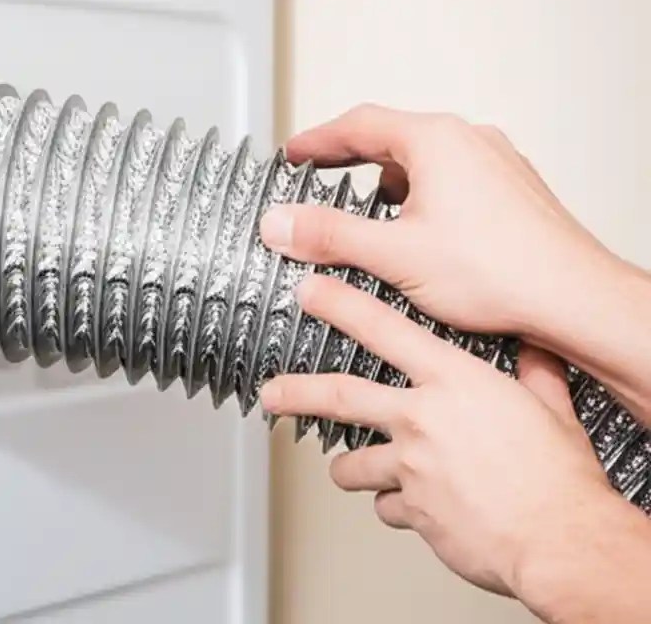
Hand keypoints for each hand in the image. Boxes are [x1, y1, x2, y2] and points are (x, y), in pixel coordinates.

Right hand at [260, 104, 617, 339]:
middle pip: (392, 137)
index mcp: (437, 141)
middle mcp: (471, 142)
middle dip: (349, 160)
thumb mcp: (391, 254)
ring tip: (365, 215)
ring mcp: (496, 165)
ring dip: (388, 183)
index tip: (293, 154)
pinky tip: (417, 236)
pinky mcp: (512, 193)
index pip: (358, 124)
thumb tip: (281, 222)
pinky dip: (422, 198)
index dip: (316, 140)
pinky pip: (454, 181)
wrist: (573, 299)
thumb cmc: (502, 271)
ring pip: (426, 162)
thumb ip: (328, 234)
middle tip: (319, 175)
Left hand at [261, 273, 618, 602]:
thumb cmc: (558, 477)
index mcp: (454, 383)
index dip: (340, 306)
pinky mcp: (411, 510)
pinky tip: (419, 508)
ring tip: (356, 472)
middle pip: (339, 397)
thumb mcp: (552, 408)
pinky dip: (398, 507)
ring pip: (352, 465)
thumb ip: (535, 375)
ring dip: (352, 470)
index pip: (385, 330)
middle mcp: (421, 419)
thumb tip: (537, 352)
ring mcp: (410, 466)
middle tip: (271, 394)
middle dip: (295, 392)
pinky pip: (387, 506)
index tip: (309, 292)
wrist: (560, 540)